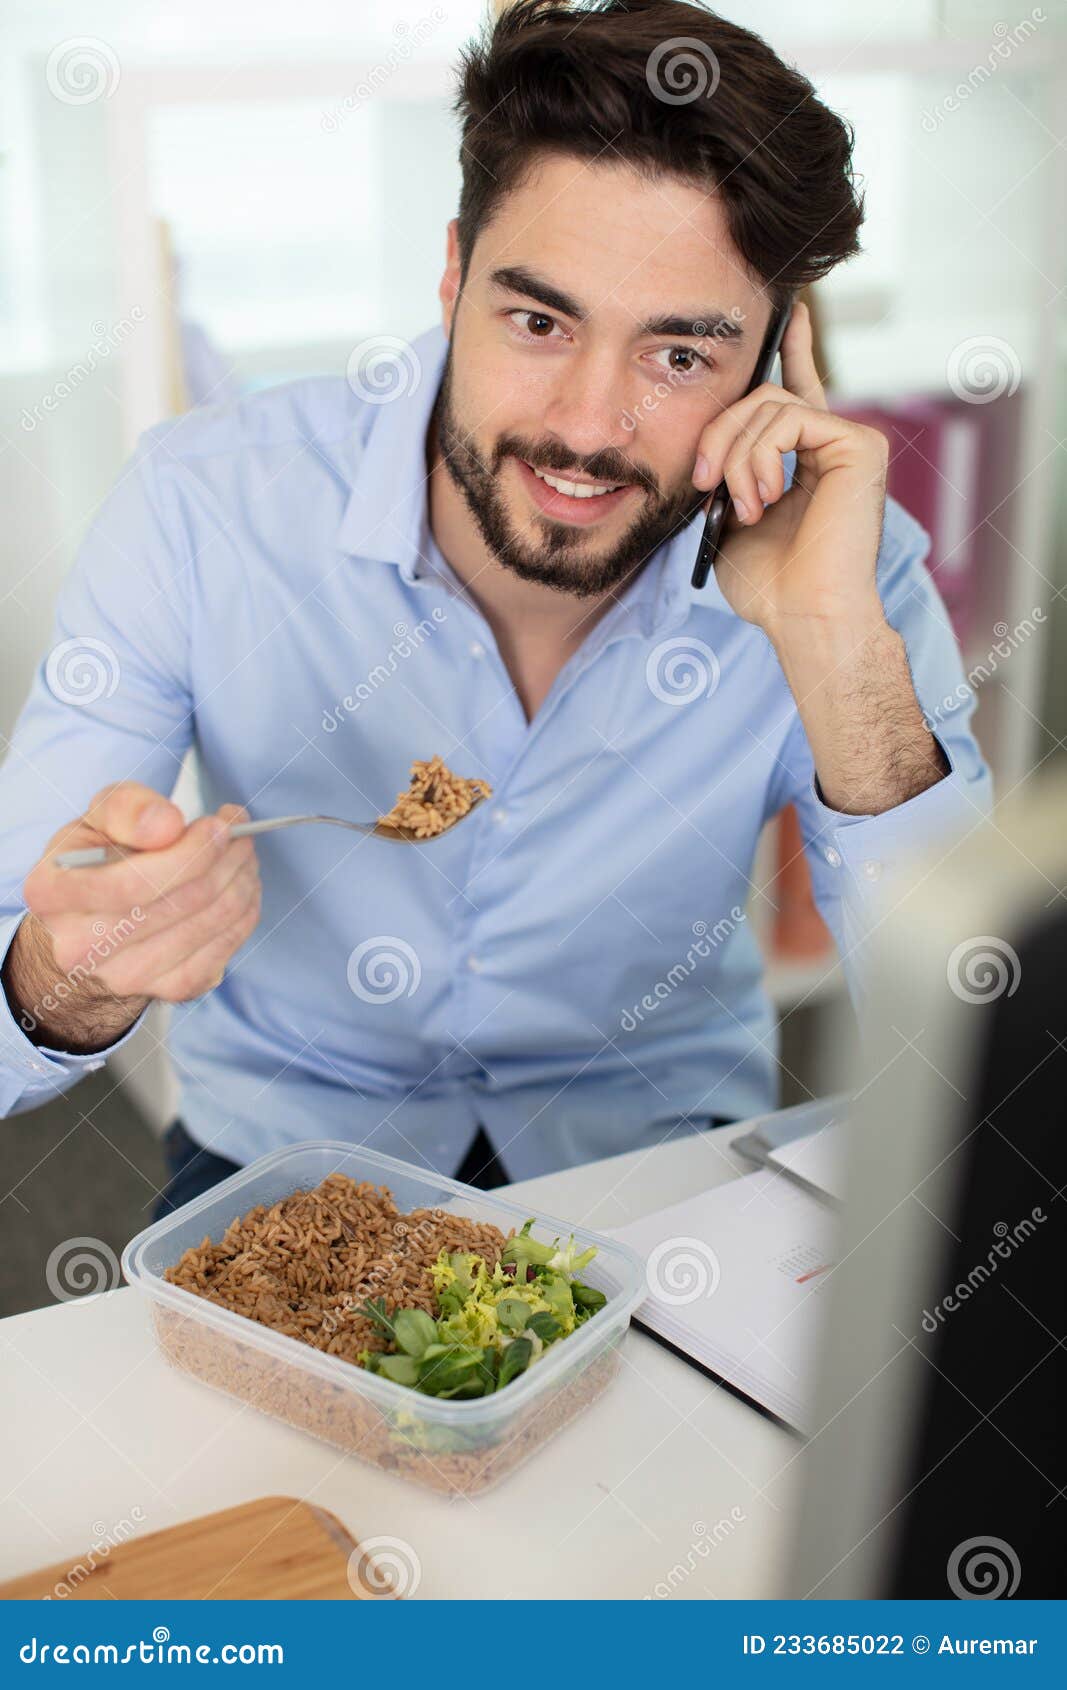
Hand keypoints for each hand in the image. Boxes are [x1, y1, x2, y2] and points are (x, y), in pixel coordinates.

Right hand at [8, 782, 260, 1050]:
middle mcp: (80, 948)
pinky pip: (225, 947)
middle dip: (225, 859)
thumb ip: (126, 808)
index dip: (190, 852)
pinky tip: (242, 885)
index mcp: (52, 894)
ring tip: (242, 853)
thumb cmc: (96, 861)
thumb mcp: (96, 819)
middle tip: (241, 832)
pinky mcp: (168, 990)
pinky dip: (244, 910)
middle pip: (180, 902)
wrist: (91, 926)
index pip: (134, 883)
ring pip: (210, 923)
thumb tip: (168, 824)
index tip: (218, 824)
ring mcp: (125, 978)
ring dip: (241, 879)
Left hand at [691, 300, 889, 639]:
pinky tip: (763, 498)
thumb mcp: (730, 519)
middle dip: (720, 433)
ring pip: (769, 405)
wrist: (805, 618)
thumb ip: (728, 472)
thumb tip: (708, 443)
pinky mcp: (860, 444)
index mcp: (808, 460)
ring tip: (744, 508)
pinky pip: (791, 418)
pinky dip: (761, 457)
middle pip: (762, 396)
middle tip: (704, 481)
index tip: (788, 311)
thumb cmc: (769, 587)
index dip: (792, 349)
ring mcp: (852, 442)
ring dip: (736, 457)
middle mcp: (835, 444)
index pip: (796, 392)